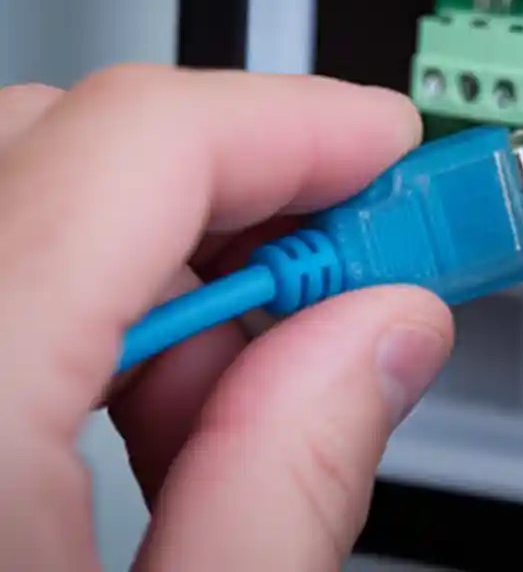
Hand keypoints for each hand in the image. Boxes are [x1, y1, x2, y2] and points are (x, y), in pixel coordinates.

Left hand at [0, 66, 453, 569]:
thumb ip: (288, 487)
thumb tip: (387, 334)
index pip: (133, 146)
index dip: (299, 126)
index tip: (396, 160)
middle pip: (72, 152)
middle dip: (247, 201)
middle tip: (358, 281)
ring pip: (35, 213)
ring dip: (174, 280)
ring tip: (254, 406)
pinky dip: (92, 326)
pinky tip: (150, 433)